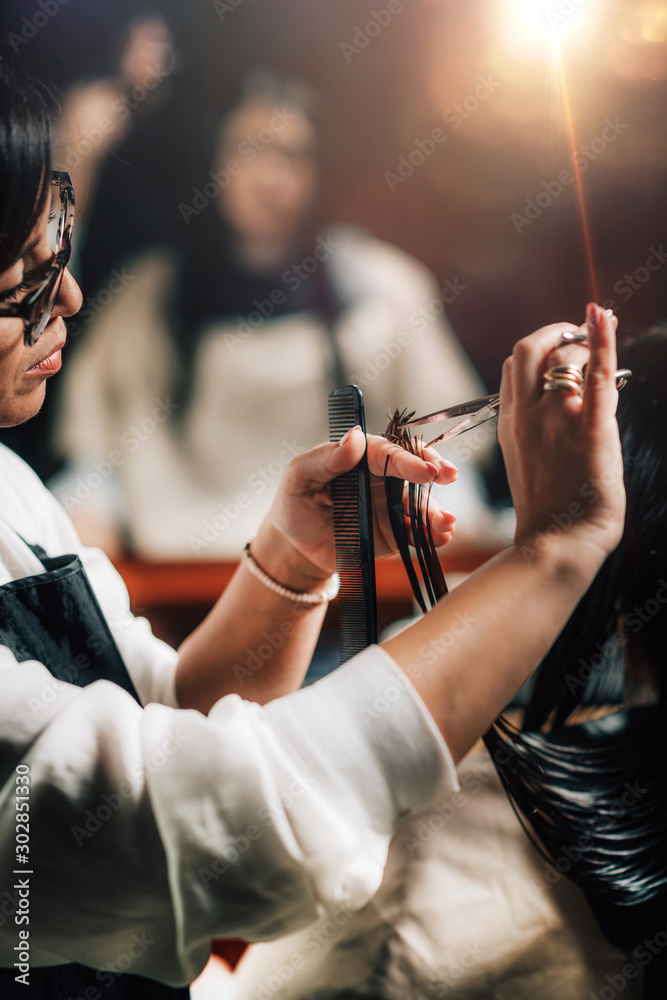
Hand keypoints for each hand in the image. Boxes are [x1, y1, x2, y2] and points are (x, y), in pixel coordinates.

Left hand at [253, 431, 457, 587]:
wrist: (294, 546)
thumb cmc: (294, 503)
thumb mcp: (299, 476)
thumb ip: (327, 458)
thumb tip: (355, 436)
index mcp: (360, 459)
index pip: (388, 453)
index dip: (409, 459)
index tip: (426, 468)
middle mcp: (380, 479)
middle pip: (414, 471)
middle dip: (435, 472)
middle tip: (449, 476)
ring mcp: (389, 507)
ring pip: (420, 504)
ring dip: (436, 511)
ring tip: (446, 523)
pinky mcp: (393, 534)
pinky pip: (415, 533)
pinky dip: (431, 535)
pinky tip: (440, 538)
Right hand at [498, 303, 624, 570]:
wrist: (558, 542)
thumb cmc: (549, 507)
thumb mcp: (526, 459)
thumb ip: (535, 426)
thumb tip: (562, 399)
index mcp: (510, 423)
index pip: (514, 366)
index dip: (539, 348)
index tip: (560, 348)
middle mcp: (527, 416)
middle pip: (528, 350)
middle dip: (555, 334)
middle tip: (578, 336)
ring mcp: (556, 422)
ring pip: (567, 362)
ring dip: (587, 349)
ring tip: (603, 358)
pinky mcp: (590, 430)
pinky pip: (596, 376)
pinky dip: (603, 340)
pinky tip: (605, 316)